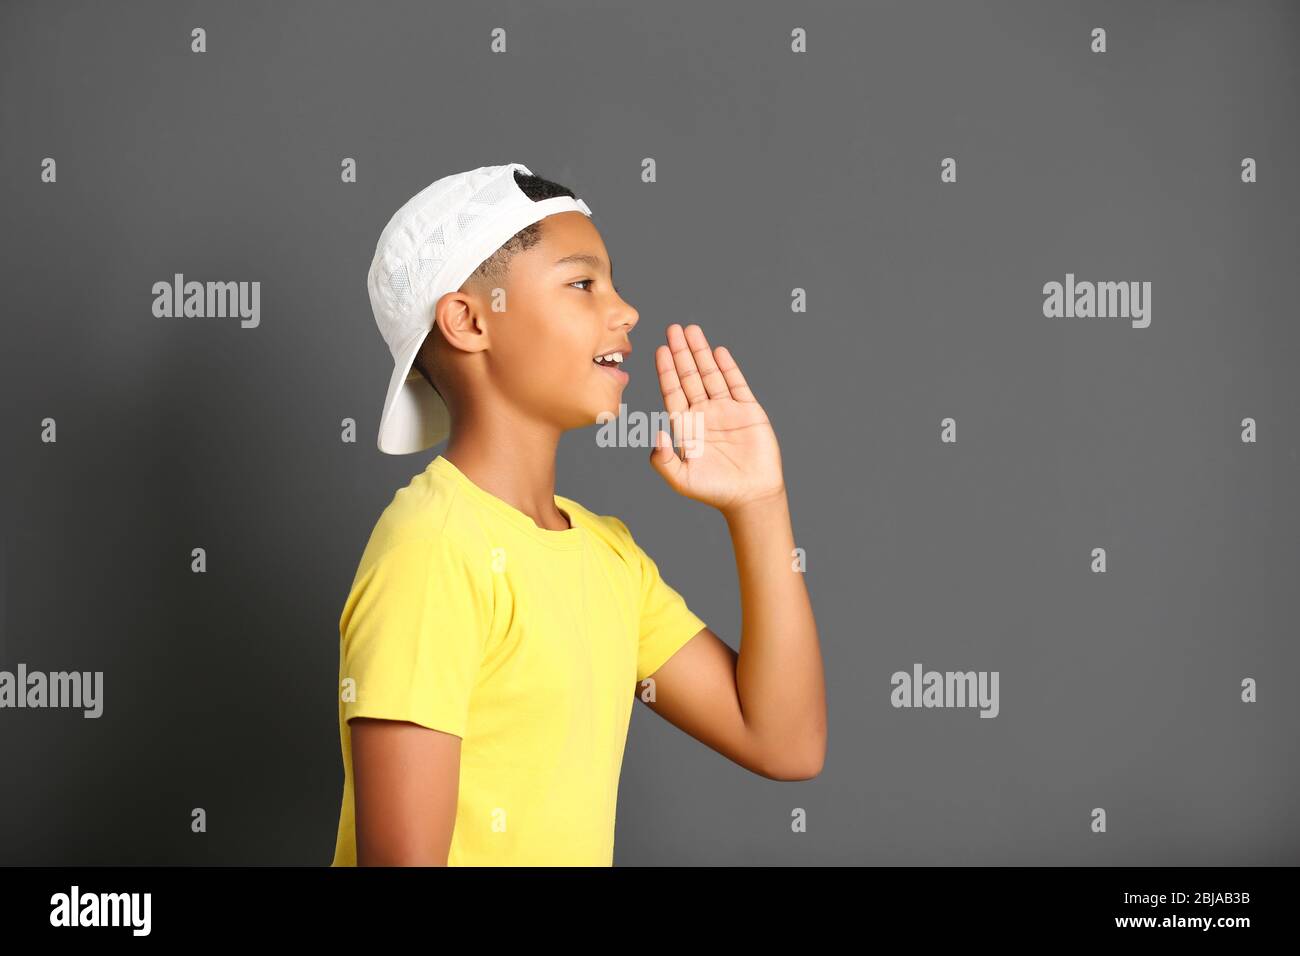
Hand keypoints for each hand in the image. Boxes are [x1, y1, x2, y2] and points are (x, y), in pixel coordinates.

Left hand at [648, 323, 784, 513]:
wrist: (750, 496)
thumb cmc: (714, 491)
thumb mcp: (681, 479)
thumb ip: (663, 460)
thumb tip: (656, 433)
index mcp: (687, 427)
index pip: (673, 392)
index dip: (666, 370)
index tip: (660, 349)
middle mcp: (704, 414)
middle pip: (689, 376)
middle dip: (681, 352)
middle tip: (673, 328)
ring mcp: (726, 411)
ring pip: (711, 375)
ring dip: (702, 353)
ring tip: (693, 330)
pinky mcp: (748, 411)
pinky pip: (736, 384)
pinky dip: (728, 367)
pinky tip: (718, 351)